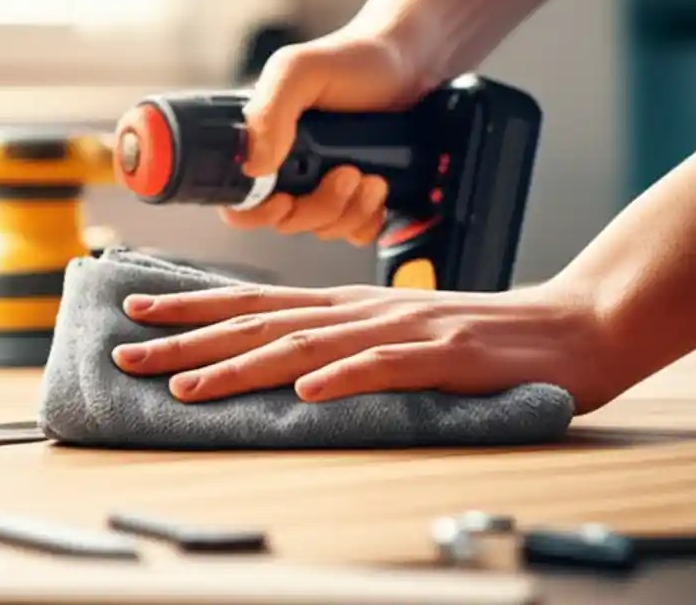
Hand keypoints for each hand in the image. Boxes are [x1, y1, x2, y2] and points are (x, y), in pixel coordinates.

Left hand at [110, 278, 628, 414]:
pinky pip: (385, 369)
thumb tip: (281, 365)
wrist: (568, 326)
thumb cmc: (475, 337)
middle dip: (187, 340)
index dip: (192, 307)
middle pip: (259, 324)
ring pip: (306, 346)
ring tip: (187, 385)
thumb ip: (339, 341)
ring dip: (241, 366)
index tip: (137, 311)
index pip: (253, 302)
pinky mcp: (443, 356)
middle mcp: (359, 311)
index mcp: (345, 305)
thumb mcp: (393, 332)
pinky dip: (344, 379)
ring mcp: (399, 330)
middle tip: (127, 352)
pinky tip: (306, 395)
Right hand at [224, 27, 430, 243]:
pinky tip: (380, 188)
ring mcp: (325, 185)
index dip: (257, 212)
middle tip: (347, 173)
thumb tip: (254, 166)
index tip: (285, 200)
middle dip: (320, 207)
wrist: (412, 60)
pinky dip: (368, 219)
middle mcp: (290, 168)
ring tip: (373, 176)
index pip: (240, 201)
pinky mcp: (358, 196)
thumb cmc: (354, 57)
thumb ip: (269, 113)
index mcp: (264, 144)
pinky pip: (354, 231)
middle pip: (287, 222)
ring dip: (350, 210)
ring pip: (323, 228)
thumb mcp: (299, 71)